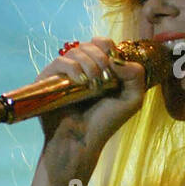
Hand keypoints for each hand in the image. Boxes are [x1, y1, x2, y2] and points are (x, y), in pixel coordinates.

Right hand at [36, 37, 146, 169]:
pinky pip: (60, 61)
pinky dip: (73, 68)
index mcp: (99, 68)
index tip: (113, 63)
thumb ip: (136, 75)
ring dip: (89, 64)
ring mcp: (63, 73)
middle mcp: (80, 68)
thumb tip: (117, 58)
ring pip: (75, 51)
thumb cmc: (105, 123)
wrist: (82, 142)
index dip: (108, 46)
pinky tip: (80, 82)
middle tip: (104, 78)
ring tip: (93, 85)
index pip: (101, 43)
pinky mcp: (48, 80)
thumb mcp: (132, 99)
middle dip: (100, 57)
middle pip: (89, 45)